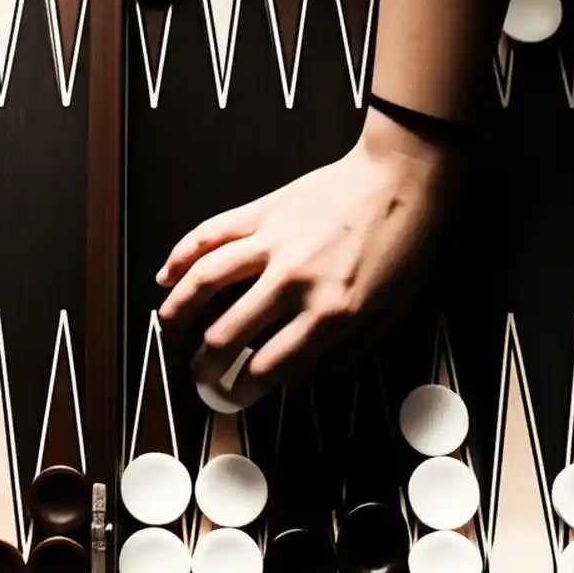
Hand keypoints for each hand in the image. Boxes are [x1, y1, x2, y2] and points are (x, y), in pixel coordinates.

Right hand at [155, 109, 458, 407]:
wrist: (404, 177)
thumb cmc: (406, 242)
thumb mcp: (393, 313)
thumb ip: (345, 351)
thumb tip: (301, 375)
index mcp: (331, 312)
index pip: (270, 365)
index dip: (242, 389)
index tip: (231, 396)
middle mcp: (294, 280)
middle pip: (228, 333)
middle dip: (204, 363)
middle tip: (196, 374)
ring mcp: (273, 243)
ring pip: (206, 281)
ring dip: (178, 311)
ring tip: (167, 329)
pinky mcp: (262, 212)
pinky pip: (211, 234)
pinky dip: (182, 255)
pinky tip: (166, 274)